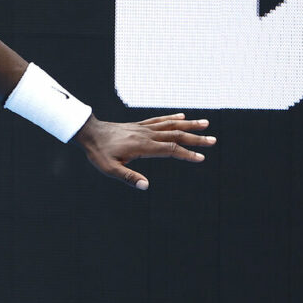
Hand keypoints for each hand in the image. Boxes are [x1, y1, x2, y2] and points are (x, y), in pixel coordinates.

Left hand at [73, 113, 215, 189]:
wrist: (88, 133)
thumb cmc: (99, 153)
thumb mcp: (110, 169)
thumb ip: (128, 177)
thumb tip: (146, 186)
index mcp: (143, 146)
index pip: (170, 149)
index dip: (186, 154)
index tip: (201, 158)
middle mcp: (146, 135)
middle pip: (176, 135)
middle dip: (196, 138)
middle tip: (214, 140)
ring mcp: (143, 128)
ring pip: (170, 125)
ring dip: (189, 124)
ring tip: (206, 123)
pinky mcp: (139, 125)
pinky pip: (159, 120)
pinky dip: (172, 118)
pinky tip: (181, 116)